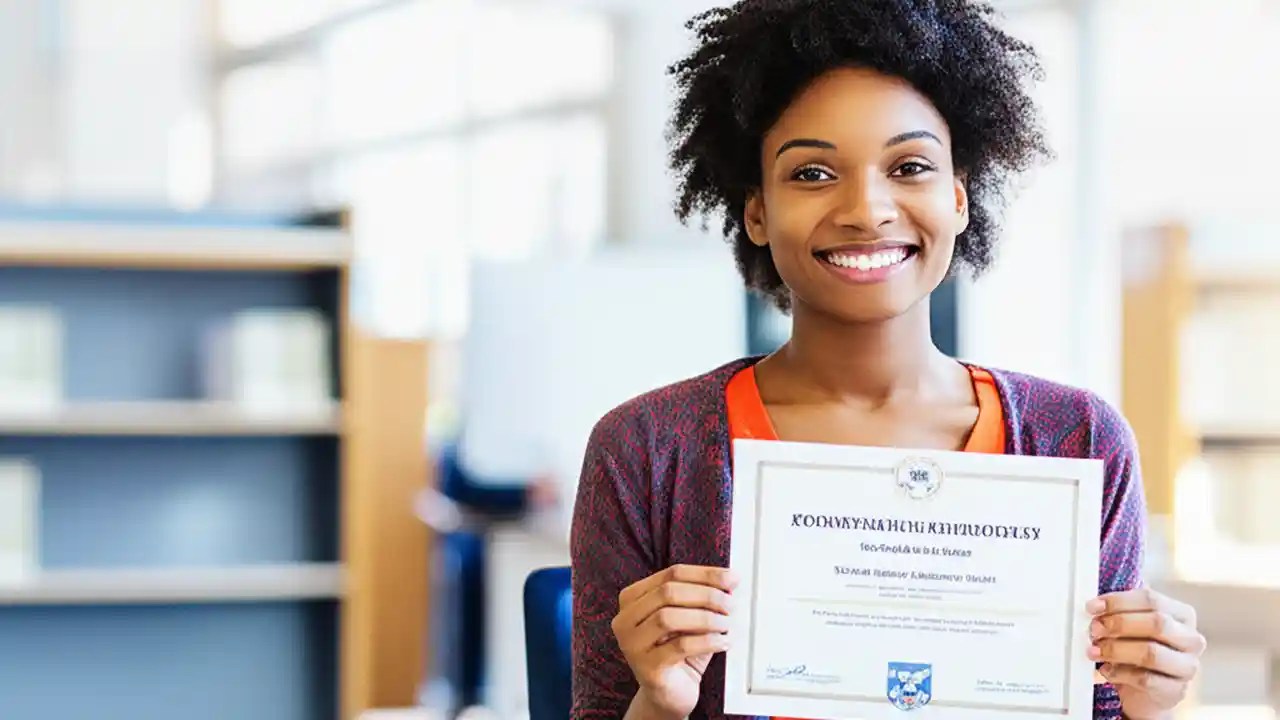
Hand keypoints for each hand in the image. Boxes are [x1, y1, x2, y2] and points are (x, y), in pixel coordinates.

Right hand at [611, 564, 737, 718]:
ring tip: (726, 623)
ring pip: (669, 618)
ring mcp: (632, 645)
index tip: (731, 579)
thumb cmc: (679, 652)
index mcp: (632, 599)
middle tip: (730, 604)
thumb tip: (730, 580)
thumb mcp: (689, 618)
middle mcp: (625, 619)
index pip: (670, 574)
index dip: (704, 575)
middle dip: (706, 595)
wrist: (669, 692)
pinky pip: (680, 646)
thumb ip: (703, 597)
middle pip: (668, 592)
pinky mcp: (647, 668)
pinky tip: (722, 641)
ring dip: (705, 617)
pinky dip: (707, 641)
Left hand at [1087, 587, 1205, 719]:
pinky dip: (1119, 672)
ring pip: (1151, 653)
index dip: (1119, 601)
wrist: (1145, 693)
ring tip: (1094, 651)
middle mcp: (1191, 639)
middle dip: (1120, 624)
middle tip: (1094, 629)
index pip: (1152, 600)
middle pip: (1157, 623)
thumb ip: (1119, 614)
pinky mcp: (1175, 691)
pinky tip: (1105, 670)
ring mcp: (1187, 667)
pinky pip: (1144, 679)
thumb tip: (1095, 607)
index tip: (1093, 606)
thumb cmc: (1137, 652)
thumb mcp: (1132, 628)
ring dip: (1116, 650)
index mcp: (1181, 615)